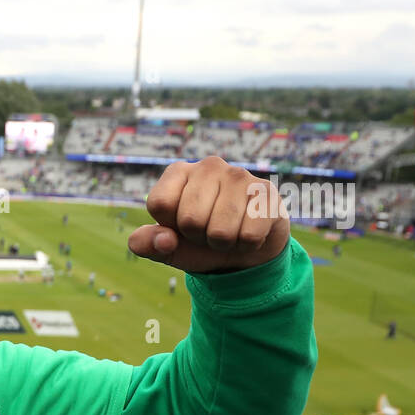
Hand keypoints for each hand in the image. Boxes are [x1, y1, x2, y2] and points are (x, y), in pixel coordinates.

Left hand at [132, 156, 290, 272]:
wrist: (244, 249)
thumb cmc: (198, 243)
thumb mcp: (166, 246)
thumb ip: (147, 244)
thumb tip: (164, 240)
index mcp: (178, 172)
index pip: (159, 203)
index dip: (169, 226)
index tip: (180, 225)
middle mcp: (208, 165)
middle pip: (190, 220)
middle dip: (198, 237)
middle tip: (208, 231)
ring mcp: (240, 175)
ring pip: (221, 232)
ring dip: (223, 244)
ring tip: (228, 231)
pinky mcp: (266, 191)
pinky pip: (249, 236)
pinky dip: (247, 244)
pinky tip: (249, 230)